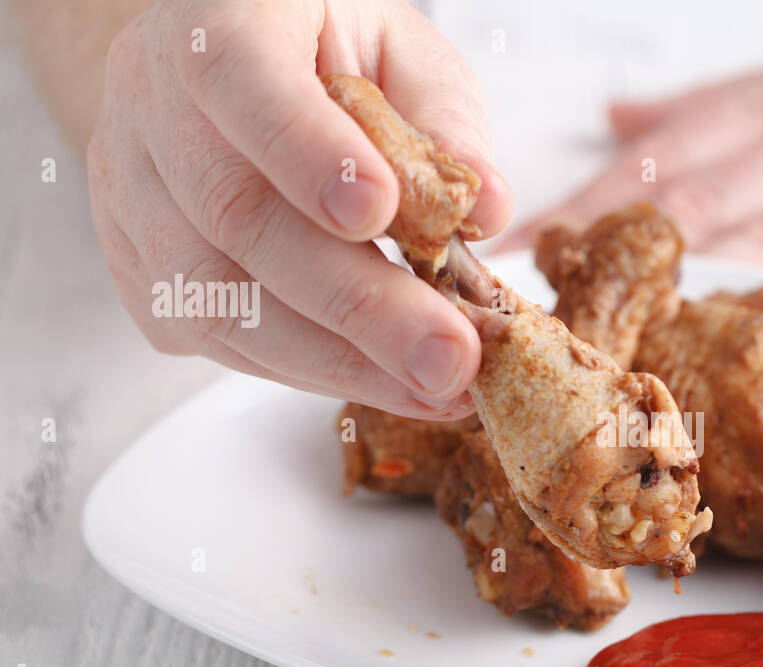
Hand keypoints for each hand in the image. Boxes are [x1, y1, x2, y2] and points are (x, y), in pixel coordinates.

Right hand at [88, 0, 511, 419]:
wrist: (236, 68)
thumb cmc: (329, 53)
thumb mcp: (404, 53)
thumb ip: (444, 119)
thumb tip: (487, 209)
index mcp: (217, 21)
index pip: (238, 81)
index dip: (304, 153)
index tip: (379, 215)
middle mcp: (151, 104)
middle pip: (237, 217)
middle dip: (357, 305)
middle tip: (449, 357)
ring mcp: (130, 194)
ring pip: (219, 300)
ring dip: (341, 362)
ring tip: (438, 389)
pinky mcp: (139, 271)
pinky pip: (220, 339)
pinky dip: (312, 371)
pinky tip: (388, 381)